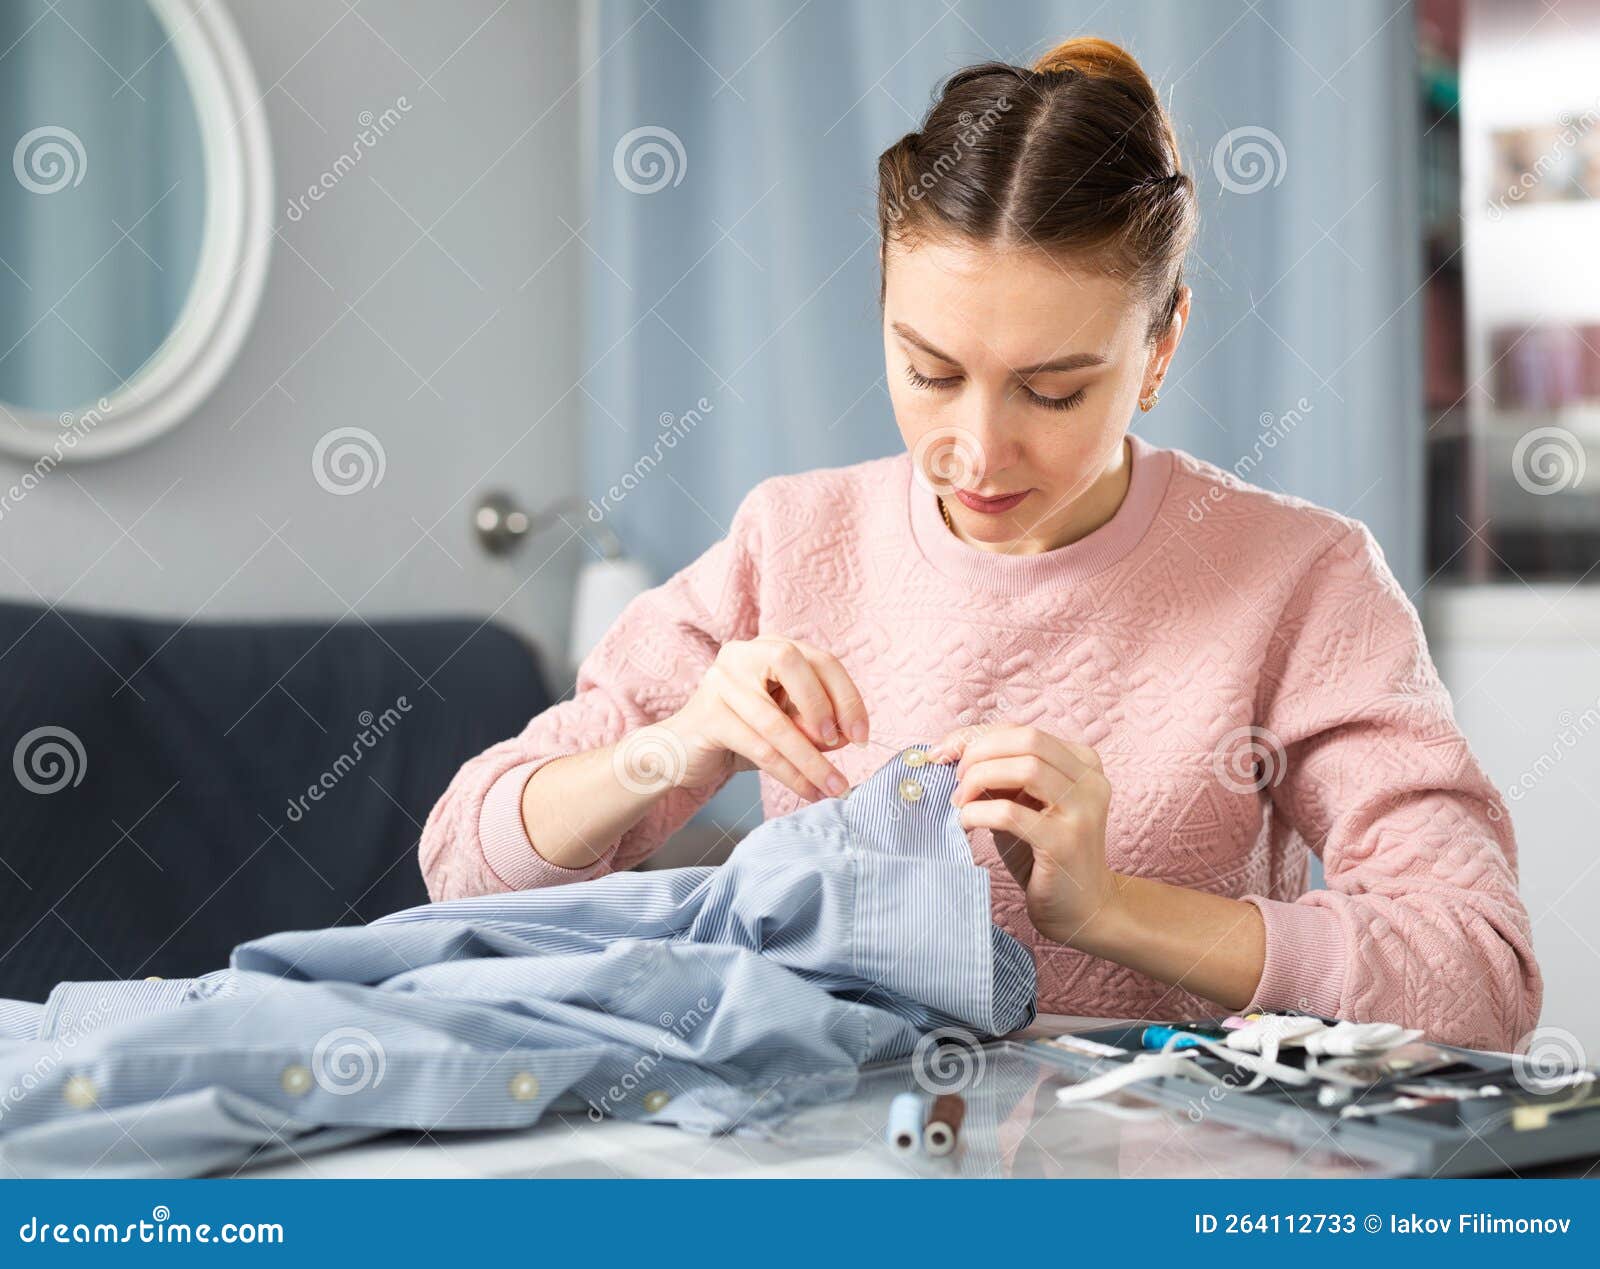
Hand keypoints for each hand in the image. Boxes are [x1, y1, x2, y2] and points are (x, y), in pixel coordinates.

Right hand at [660, 637, 869, 802]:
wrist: (681, 752)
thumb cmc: (741, 734)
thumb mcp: (786, 724)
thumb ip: (815, 724)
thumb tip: (848, 737)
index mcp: (769, 648)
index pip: (820, 660)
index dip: (847, 696)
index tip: (863, 735)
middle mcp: (742, 654)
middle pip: (795, 665)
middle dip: (826, 707)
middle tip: (841, 745)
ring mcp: (721, 681)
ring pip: (776, 720)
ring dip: (811, 759)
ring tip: (834, 785)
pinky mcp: (709, 715)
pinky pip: (759, 747)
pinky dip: (789, 773)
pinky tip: (808, 790)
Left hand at [928, 724, 1120, 945]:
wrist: (1083, 909)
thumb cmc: (1045, 855)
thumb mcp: (1024, 805)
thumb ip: (1001, 777)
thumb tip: (951, 752)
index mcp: (1083, 762)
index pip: (1023, 731)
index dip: (976, 736)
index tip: (943, 752)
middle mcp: (1090, 780)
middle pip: (1027, 740)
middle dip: (979, 753)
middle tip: (954, 780)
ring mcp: (1083, 810)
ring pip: (1024, 768)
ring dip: (979, 779)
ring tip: (960, 802)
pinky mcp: (1065, 842)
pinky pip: (1011, 813)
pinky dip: (978, 812)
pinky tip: (965, 822)